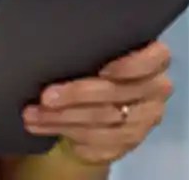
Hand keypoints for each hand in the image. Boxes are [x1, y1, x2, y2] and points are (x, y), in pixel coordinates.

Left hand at [21, 42, 172, 167]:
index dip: (130, 66)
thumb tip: (55, 44)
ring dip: (63, 118)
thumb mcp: (95, 52)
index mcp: (155, 60)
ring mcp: (144, 120)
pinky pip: (97, 142)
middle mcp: (155, 90)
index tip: (102, 69)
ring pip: (103, 121)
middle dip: (76, 95)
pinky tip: (43, 127)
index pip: (154, 59)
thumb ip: (91, 46)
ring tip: (33, 114)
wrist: (95, 106)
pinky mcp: (128, 144)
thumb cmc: (94, 68)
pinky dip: (65, 133)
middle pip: (117, 93)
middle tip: (46, 96)